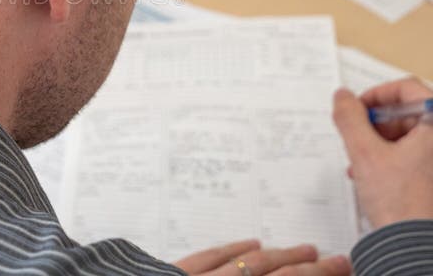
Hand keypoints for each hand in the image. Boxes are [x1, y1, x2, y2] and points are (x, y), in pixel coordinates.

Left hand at [174, 239, 349, 274]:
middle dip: (309, 268)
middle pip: (274, 274)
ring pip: (245, 263)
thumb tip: (292, 268)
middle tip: (336, 261)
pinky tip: (252, 244)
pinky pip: (207, 257)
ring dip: (279, 256)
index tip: (343, 268)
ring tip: (305, 252)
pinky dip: (234, 249)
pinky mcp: (173, 272)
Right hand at [333, 78, 432, 227]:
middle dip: (375, 124)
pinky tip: (373, 174)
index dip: (377, 95)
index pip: (407, 88)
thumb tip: (342, 97)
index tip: (358, 107)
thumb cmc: (401, 204)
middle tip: (358, 137)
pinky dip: (392, 156)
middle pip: (408, 112)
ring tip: (362, 161)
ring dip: (380, 142)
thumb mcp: (364, 153)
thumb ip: (350, 118)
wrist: (413, 244)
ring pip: (409, 134)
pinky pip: (415, 153)